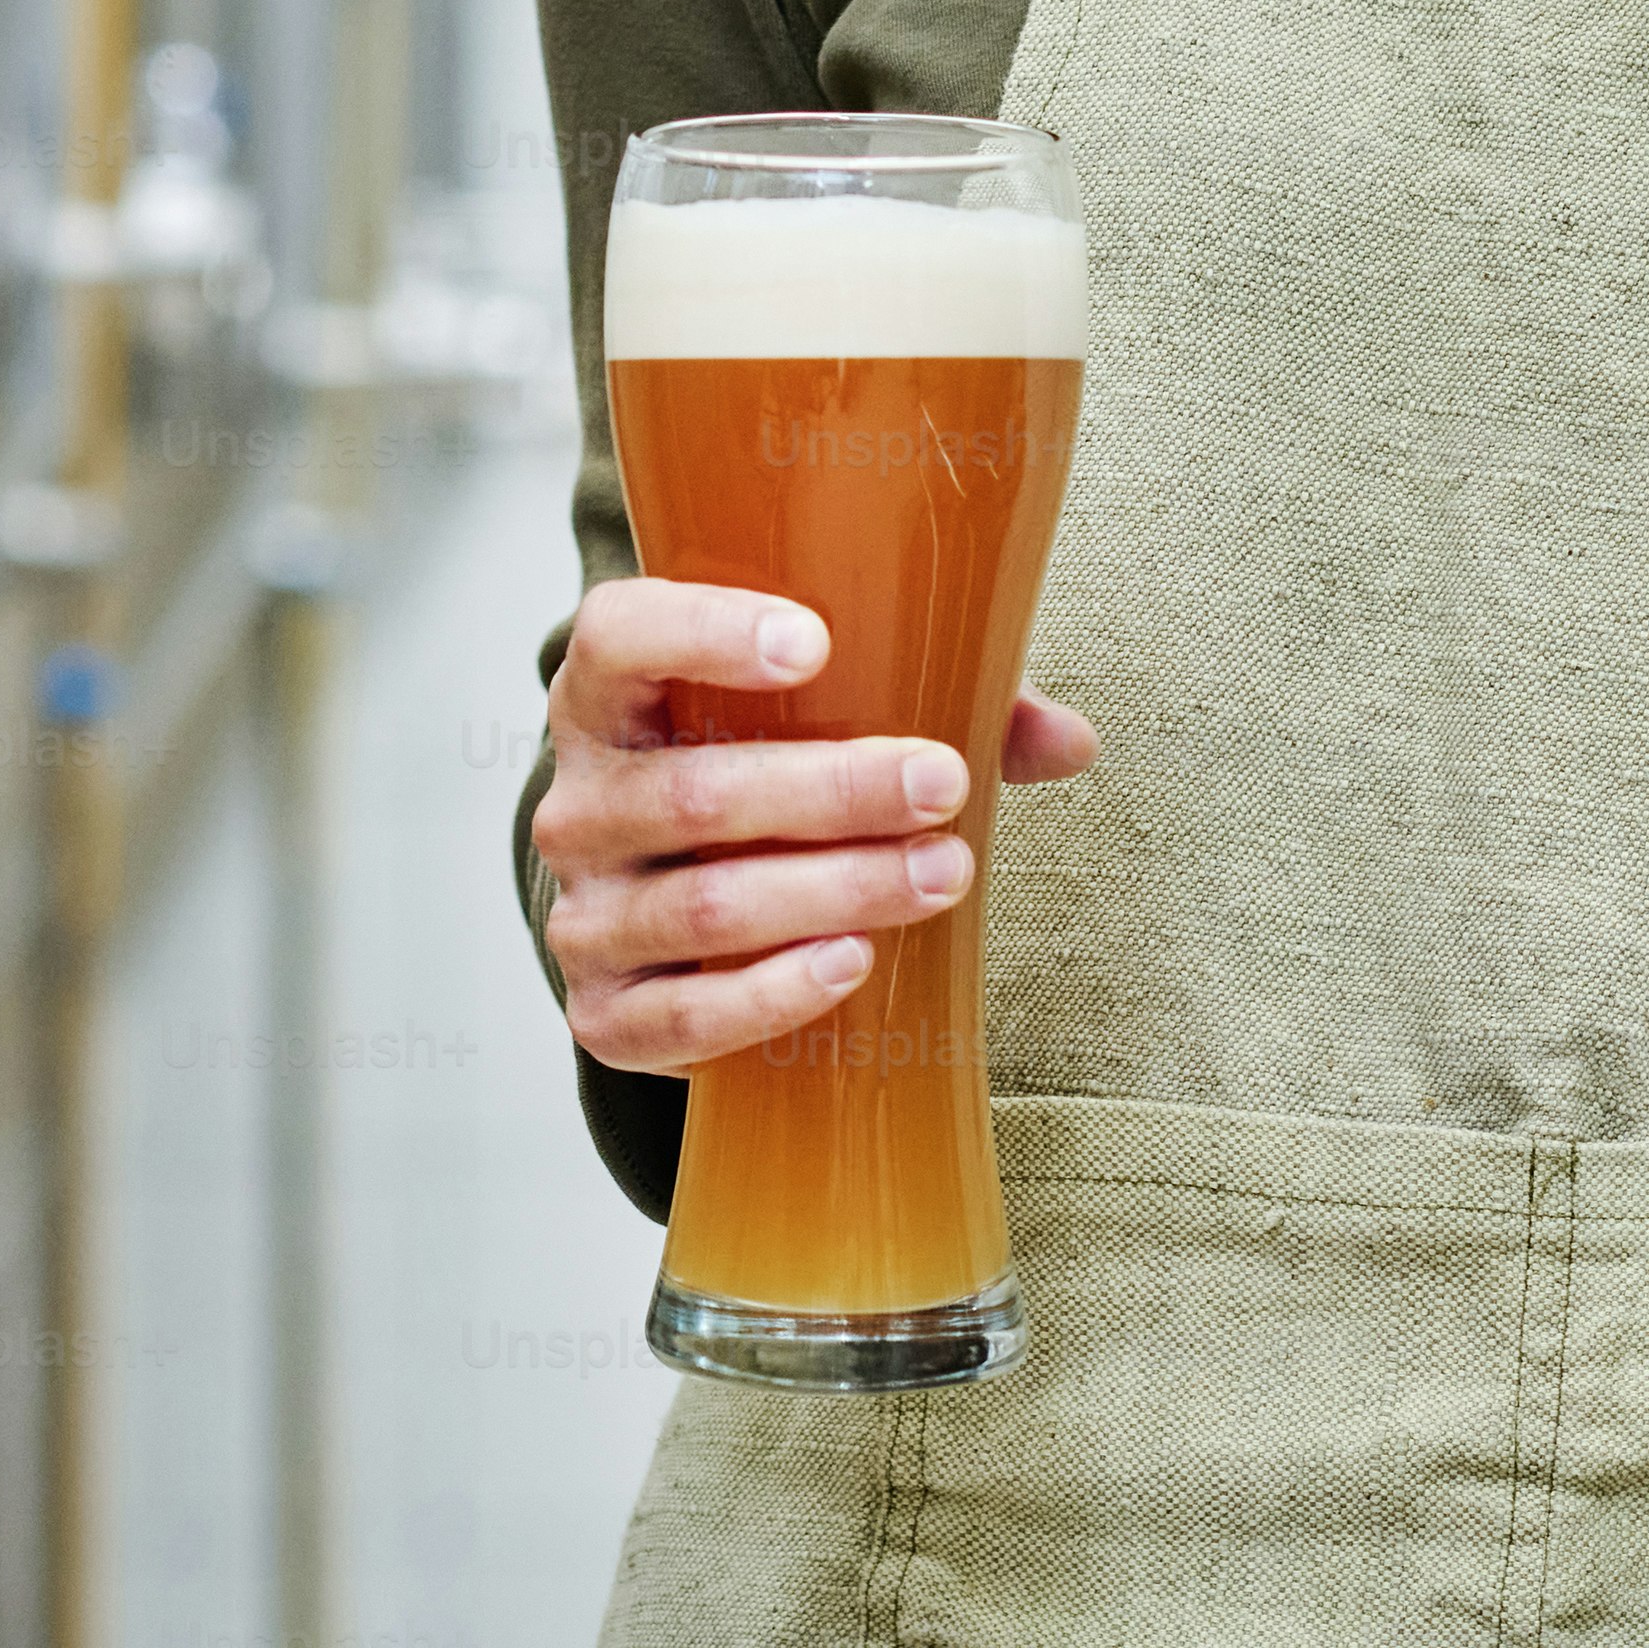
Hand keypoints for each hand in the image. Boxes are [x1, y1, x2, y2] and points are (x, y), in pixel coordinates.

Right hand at [531, 575, 1098, 1076]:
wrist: (662, 896)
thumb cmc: (754, 771)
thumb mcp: (815, 712)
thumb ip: (939, 701)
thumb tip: (1070, 741)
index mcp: (608, 693)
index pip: (623, 637)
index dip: (706, 632)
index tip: (815, 641)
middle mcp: (578, 801)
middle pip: (694, 790)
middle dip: (833, 789)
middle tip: (942, 786)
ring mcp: (585, 912)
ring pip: (704, 905)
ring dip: (835, 890)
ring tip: (940, 874)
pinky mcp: (604, 1011)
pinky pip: (681, 1016)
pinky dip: (772, 994)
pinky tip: (853, 962)